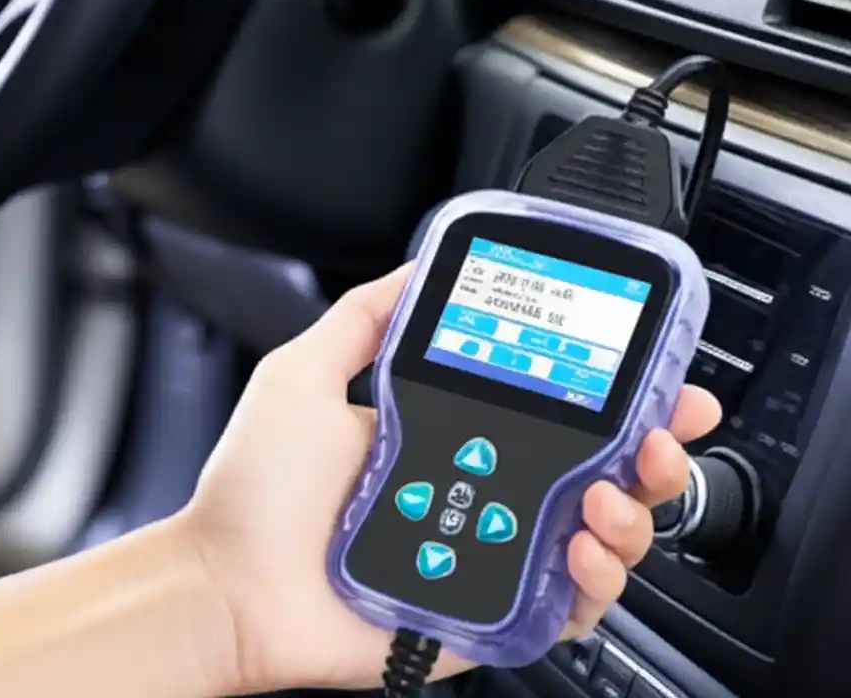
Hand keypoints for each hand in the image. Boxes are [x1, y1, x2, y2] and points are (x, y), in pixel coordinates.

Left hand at [178, 263, 720, 693]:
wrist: (226, 584)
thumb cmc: (254, 493)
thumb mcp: (303, 376)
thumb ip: (364, 319)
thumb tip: (418, 268)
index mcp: (454, 436)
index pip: (559, 413)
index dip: (620, 398)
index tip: (659, 378)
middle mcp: (484, 495)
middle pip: (602, 476)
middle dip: (654, 454)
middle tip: (660, 437)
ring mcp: (490, 558)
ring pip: (602, 542)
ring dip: (631, 515)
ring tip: (605, 498)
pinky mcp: (487, 617)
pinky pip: (568, 610)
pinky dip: (594, 584)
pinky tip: (576, 550)